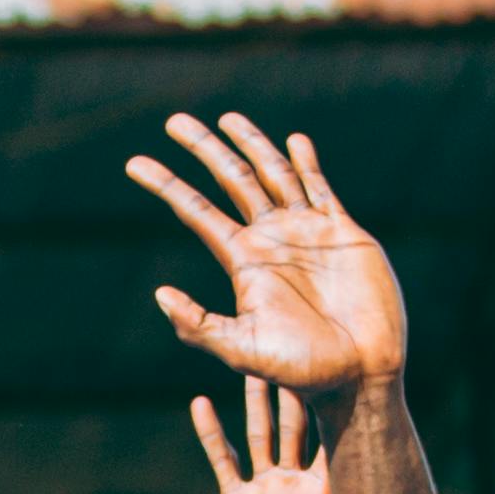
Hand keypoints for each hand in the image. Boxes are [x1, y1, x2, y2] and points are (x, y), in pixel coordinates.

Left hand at [126, 116, 405, 397]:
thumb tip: (159, 294)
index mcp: (244, 261)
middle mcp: (271, 240)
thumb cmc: (302, 372)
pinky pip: (320, 188)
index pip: (196, 211)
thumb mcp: (242, 351)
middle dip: (204, 149)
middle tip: (174, 121)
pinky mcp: (344, 233)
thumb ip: (200, 325)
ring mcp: (307, 232)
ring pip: (273, 174)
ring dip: (252, 144)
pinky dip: (306, 162)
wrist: (360, 375)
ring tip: (228, 118)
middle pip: (231, 180)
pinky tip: (294, 140)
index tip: (134, 164)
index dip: (166, 185)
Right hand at [199, 376, 334, 493]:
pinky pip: (222, 460)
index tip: (335, 369)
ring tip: (251, 363)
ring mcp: (266, 490)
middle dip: (293, 389)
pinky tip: (201, 403)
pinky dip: (211, 433)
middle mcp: (296, 483)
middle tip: (292, 346)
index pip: (331, 440)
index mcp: (324, 493)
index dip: (332, 408)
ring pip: (259, 434)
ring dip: (255, 401)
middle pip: (295, 426)